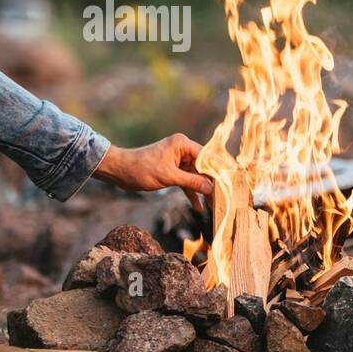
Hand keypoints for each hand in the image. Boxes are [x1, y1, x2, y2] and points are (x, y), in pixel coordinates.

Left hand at [92, 133, 214, 212]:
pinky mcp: (172, 171)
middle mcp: (182, 150)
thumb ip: (191, 182)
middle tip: (224, 196)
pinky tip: (199, 207)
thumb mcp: (169, 177)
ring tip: (213, 205)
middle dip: (212, 183)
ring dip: (203, 190)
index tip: (232, 180)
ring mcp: (178, 161)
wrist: (121, 172)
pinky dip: (191, 193)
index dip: (219, 169)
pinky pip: (186, 182)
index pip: (207, 156)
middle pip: (204, 167)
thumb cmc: (141, 169)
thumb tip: (211, 188)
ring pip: (196, 176)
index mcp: (182, 144)